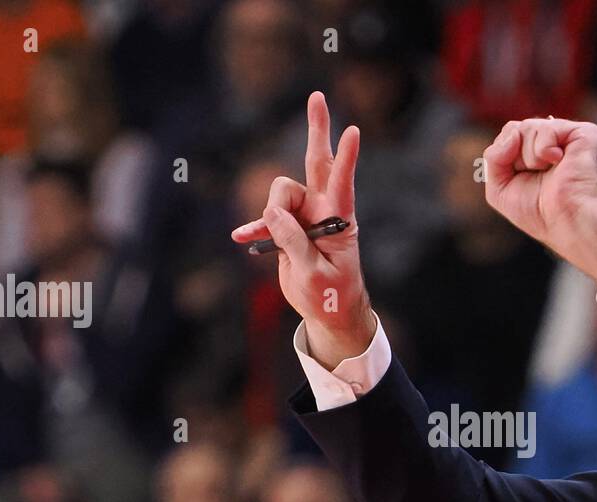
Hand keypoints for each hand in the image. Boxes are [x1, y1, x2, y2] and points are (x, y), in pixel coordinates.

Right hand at [231, 91, 373, 369]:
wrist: (328, 311)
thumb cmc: (331, 294)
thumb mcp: (313, 273)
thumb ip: (293, 241)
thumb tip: (271, 213)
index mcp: (340, 220)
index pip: (342, 182)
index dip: (347, 158)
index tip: (354, 131)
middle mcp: (323, 210)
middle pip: (317, 162)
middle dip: (317, 128)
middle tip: (317, 95)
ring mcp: (304, 216)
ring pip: (279, 195)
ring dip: (270, 215)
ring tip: (272, 244)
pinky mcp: (288, 229)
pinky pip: (266, 220)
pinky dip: (255, 227)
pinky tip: (242, 237)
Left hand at [483, 117, 596, 288]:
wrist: (564, 222)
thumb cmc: (537, 213)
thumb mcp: (499, 188)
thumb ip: (492, 157)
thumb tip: (513, 133)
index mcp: (534, 152)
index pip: (508, 135)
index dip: (505, 157)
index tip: (520, 178)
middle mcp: (552, 141)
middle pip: (515, 128)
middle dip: (516, 157)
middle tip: (536, 176)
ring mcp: (568, 136)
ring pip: (529, 126)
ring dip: (530, 157)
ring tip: (549, 172)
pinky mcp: (584, 133)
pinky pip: (548, 126)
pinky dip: (544, 149)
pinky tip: (558, 161)